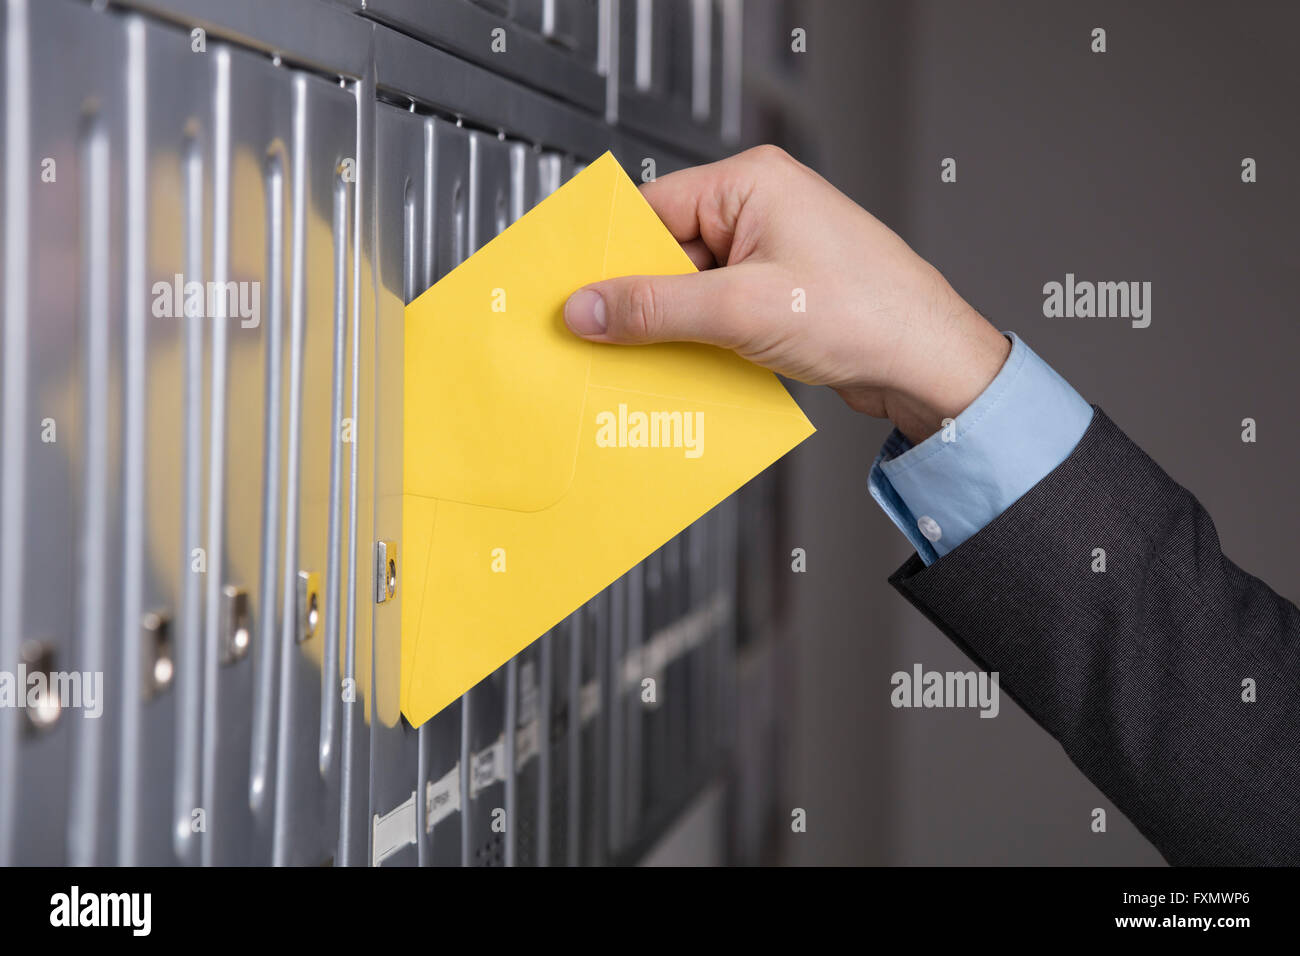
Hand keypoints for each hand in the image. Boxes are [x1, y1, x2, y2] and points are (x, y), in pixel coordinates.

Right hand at [563, 145, 1009, 443]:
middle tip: (604, 340)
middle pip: (667, 252)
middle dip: (639, 300)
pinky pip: (719, 313)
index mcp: (750, 184)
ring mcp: (772, 254)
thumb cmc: (866, 313)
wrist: (931, 362)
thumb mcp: (742, 310)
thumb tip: (588, 308)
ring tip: (648, 363)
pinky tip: (689, 371)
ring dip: (670, 328)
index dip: (609, 257)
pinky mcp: (781, 294)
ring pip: (692, 289)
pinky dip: (700, 342)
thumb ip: (656, 308)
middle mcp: (760, 210)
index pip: (651, 209)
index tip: (575, 298)